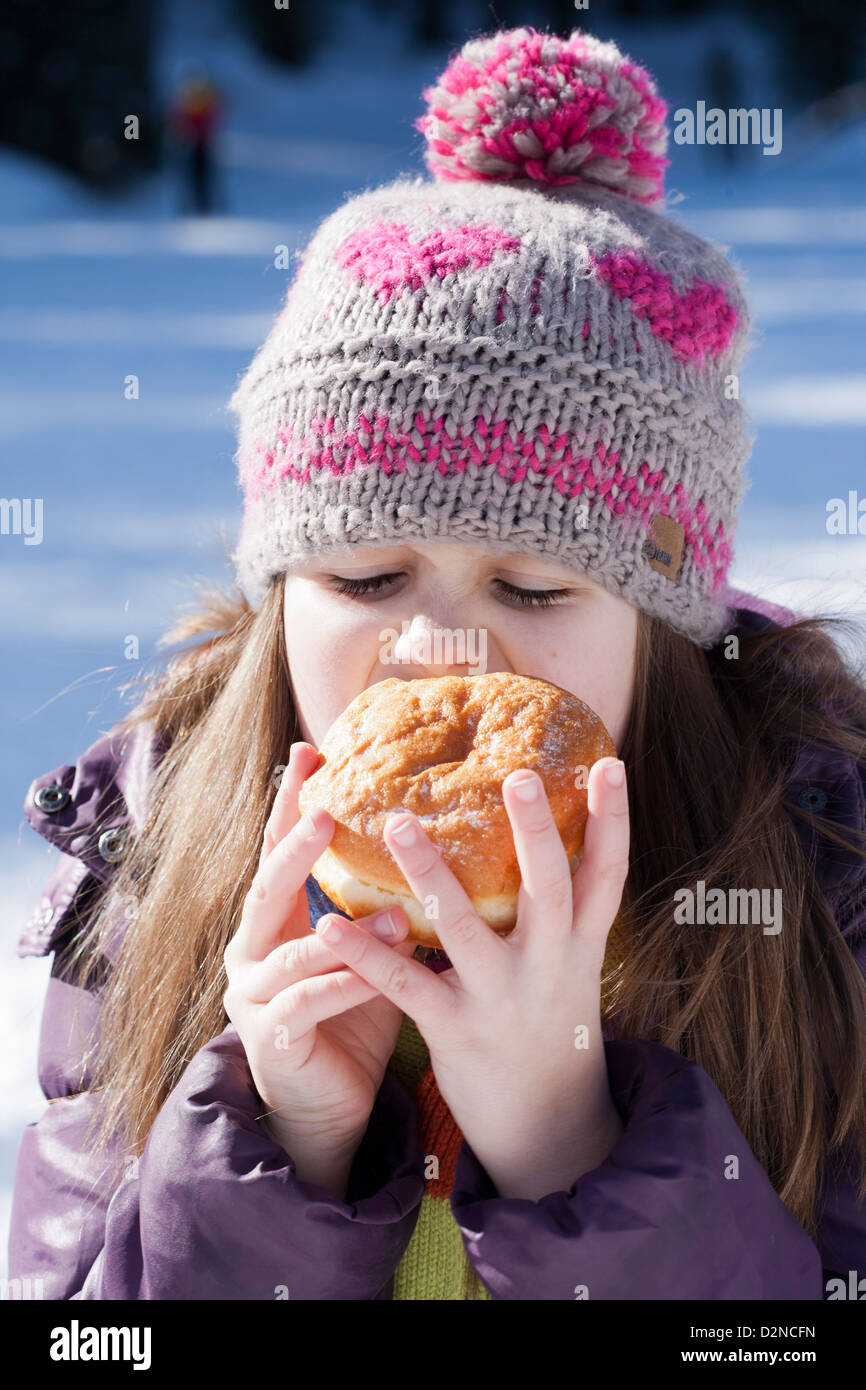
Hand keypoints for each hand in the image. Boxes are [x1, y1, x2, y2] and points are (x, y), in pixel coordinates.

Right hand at [222, 741, 416, 1179]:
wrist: (328, 1107)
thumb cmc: (352, 1016)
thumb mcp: (365, 951)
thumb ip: (379, 902)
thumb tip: (439, 835)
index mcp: (279, 920)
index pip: (282, 849)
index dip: (293, 803)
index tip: (313, 751)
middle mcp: (256, 948)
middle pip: (268, 884)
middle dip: (296, 846)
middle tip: (328, 811)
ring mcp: (256, 993)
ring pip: (296, 951)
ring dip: (346, 931)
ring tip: (397, 914)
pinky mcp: (273, 1037)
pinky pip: (309, 1005)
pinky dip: (344, 986)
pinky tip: (376, 975)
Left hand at [315, 757, 628, 1199]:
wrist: (549, 1127)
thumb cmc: (550, 1022)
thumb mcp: (570, 965)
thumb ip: (560, 909)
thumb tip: (544, 829)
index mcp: (581, 945)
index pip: (608, 874)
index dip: (613, 819)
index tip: (611, 763)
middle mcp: (550, 966)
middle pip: (548, 890)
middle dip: (535, 833)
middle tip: (517, 776)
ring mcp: (502, 998)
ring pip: (465, 928)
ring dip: (430, 872)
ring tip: (395, 823)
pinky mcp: (456, 1031)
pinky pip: (405, 985)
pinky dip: (366, 955)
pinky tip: (329, 925)